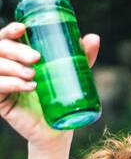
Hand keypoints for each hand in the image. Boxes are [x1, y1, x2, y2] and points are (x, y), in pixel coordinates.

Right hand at [0, 21, 99, 143]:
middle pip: (0, 49)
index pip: (7, 38)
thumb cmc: (62, 98)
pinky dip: (11, 83)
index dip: (10, 31)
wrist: (58, 130)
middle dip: (16, 50)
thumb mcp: (72, 74)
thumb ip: (82, 57)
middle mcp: (6, 68)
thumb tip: (94, 38)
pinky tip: (28, 86)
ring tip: (33, 74)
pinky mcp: (0, 101)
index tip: (22, 28)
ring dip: (13, 67)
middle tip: (36, 58)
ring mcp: (1, 83)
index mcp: (18, 57)